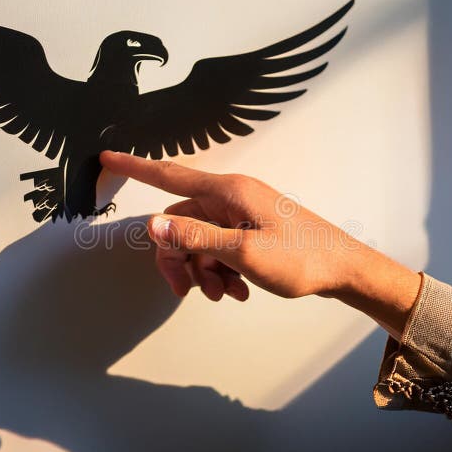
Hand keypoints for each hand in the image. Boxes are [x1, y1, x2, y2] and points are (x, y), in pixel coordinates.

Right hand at [100, 151, 420, 339]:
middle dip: (179, 258)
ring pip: (199, 240)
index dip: (135, 168)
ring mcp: (242, 215)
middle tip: (187, 290)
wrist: (345, 269)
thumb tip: (152, 225)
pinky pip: (220, 248)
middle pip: (180, 222)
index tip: (106, 157)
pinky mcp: (251, 231)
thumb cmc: (302, 258)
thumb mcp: (244, 252)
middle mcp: (232, 198)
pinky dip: (222, 271)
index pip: (170, 176)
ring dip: (203, 271)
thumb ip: (196, 238)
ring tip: (225, 294)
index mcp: (228, 192)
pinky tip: (239, 291)